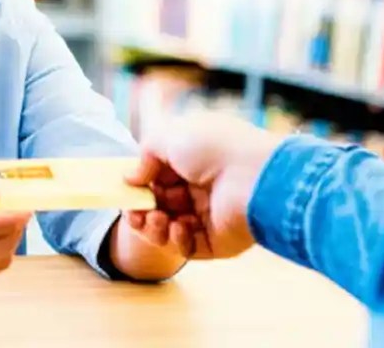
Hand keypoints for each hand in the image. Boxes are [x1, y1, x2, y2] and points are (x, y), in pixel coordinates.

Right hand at [125, 111, 283, 259]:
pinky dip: (176, 240)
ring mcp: (212, 216)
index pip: (161, 177)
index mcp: (196, 161)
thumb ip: (145, 155)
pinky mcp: (219, 241)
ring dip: (155, 226)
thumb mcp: (170, 137)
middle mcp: (204, 188)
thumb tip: (130, 177)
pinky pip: (188, 247)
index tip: (127, 192)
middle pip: (162, 205)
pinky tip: (177, 227)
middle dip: (143, 210)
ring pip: (170, 228)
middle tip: (134, 212)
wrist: (255, 177)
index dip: (141, 186)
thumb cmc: (215, 149)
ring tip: (155, 219)